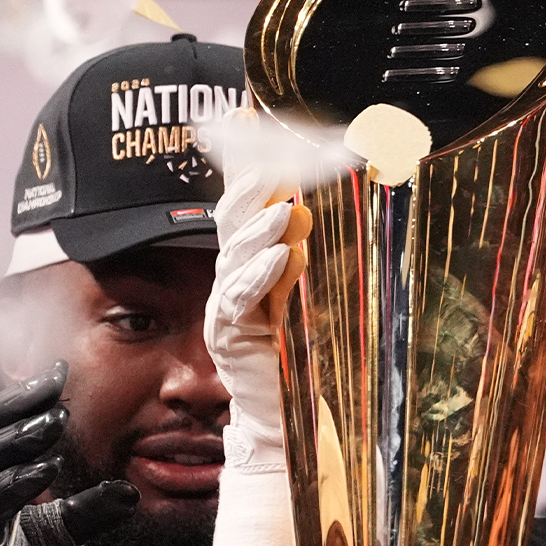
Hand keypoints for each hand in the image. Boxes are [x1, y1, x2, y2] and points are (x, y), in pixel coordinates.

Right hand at [0, 360, 136, 545]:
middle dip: (16, 405)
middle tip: (55, 386)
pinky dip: (13, 485)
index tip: (60, 369)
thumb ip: (88, 511)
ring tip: (56, 422)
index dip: (24, 395)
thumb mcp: (57, 537)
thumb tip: (131, 491)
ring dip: (18, 440)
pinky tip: (45, 469)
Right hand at [203, 113, 311, 545]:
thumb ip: (308, 253)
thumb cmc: (307, 363)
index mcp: (255, 264)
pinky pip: (241, 300)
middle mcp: (235, 280)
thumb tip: (316, 205)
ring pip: (235, 254)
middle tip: (271, 145)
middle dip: (251, 178)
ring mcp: (229, 308)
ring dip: (263, 225)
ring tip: (289, 202)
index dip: (252, 158)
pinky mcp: (234, 339)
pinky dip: (261, 275)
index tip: (260, 116)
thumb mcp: (314, 296)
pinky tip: (282, 256)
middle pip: (234, 217)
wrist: (288, 429)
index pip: (248, 200)